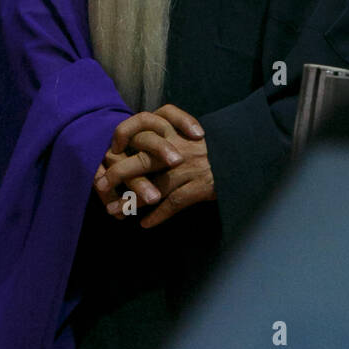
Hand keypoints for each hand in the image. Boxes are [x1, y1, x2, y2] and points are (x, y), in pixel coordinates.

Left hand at [93, 104, 213, 226]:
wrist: (248, 153)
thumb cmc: (216, 144)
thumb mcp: (191, 130)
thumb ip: (168, 131)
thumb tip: (138, 142)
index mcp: (176, 129)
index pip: (142, 124)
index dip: (123, 135)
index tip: (110, 150)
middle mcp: (180, 147)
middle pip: (142, 159)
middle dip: (117, 175)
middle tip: (100, 187)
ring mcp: (190, 168)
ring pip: (154, 186)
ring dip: (131, 202)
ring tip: (115, 213)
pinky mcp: (201, 187)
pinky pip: (174, 203)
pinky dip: (158, 215)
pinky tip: (145, 224)